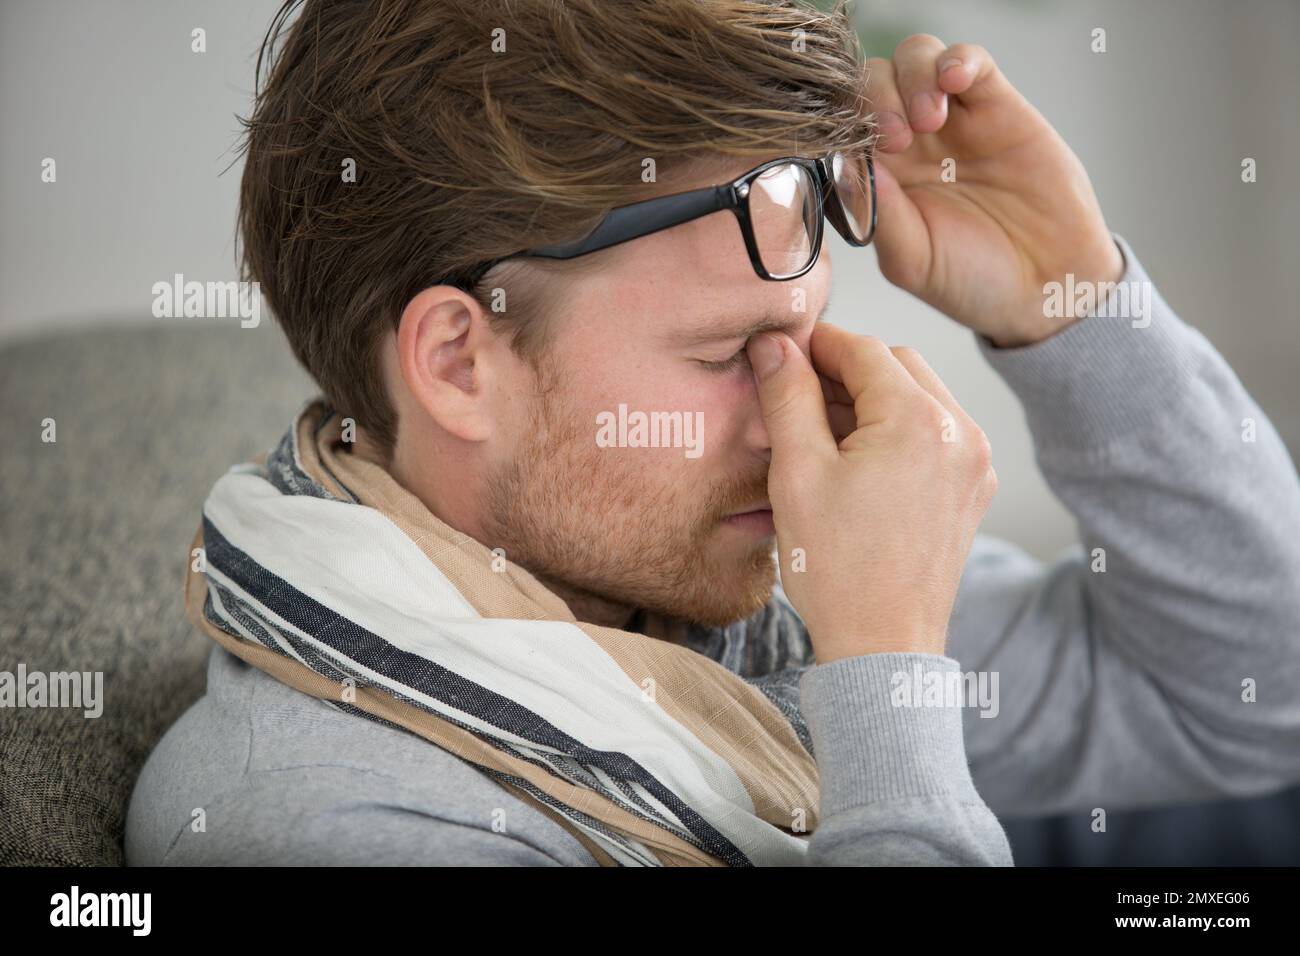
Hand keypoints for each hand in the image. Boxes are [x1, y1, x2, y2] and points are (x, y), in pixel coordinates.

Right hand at [747, 324, 995, 661]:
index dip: (816, 345)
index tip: (782, 354)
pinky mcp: (974, 487)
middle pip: (897, 364)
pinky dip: (898, 428)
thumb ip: (787, 397)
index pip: (863, 349)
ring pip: (919, 395)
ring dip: (873, 398)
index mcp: (918, 421)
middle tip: (798, 394)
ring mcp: (975, 461)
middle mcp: (961, 432)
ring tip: (824, 433)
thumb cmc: (836, 569)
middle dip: (847, 369)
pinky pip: (936, 431)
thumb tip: (775, 345)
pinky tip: (858, 460)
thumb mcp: (798, 474)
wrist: (882, 646)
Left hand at [864, 35, 1124, 346]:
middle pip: (871, 83)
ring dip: (912, 78)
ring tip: (931, 120)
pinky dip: (956, 59)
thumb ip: (881, 216)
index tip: (861, 153)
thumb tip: (851, 164)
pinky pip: (970, 60)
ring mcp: (953, 121)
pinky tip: (955, 80)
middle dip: (874, 98)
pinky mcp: (998, 106)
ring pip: (914, 60)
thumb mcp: (913, 261)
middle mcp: (909, 143)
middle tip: (897, 139)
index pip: (842, 127)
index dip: (842, 127)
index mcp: (878, 178)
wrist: (1045, 287)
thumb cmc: (971, 280)